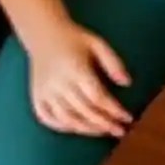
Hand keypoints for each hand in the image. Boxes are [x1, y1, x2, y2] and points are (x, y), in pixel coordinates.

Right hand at [26, 22, 132, 137]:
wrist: (42, 32)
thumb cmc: (74, 39)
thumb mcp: (97, 43)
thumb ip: (113, 62)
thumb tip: (127, 83)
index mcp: (74, 68)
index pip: (97, 97)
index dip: (114, 110)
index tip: (128, 118)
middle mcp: (58, 82)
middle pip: (84, 111)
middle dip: (105, 124)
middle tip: (120, 131)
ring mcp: (44, 91)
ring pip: (66, 119)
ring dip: (87, 129)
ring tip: (104, 131)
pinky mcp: (36, 96)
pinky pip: (47, 118)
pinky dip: (63, 127)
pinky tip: (79, 128)